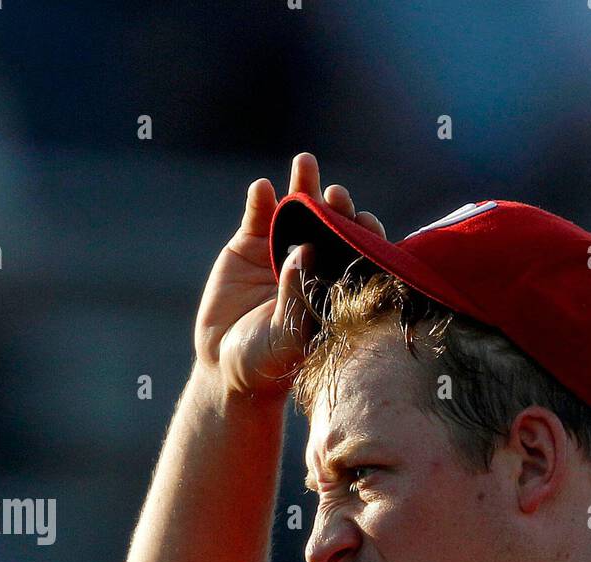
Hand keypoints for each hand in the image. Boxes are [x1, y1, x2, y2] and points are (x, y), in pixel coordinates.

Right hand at [193, 151, 386, 397]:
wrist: (226, 368)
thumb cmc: (267, 363)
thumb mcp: (287, 336)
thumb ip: (297, 295)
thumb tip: (306, 250)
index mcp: (335, 287)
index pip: (358, 254)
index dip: (363, 235)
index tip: (364, 222)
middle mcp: (313, 264)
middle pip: (331, 226)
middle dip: (336, 207)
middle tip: (336, 195)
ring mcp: (280, 251)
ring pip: (297, 212)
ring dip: (303, 187)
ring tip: (305, 164)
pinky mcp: (248, 246)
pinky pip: (257, 215)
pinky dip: (260, 199)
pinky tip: (262, 188)